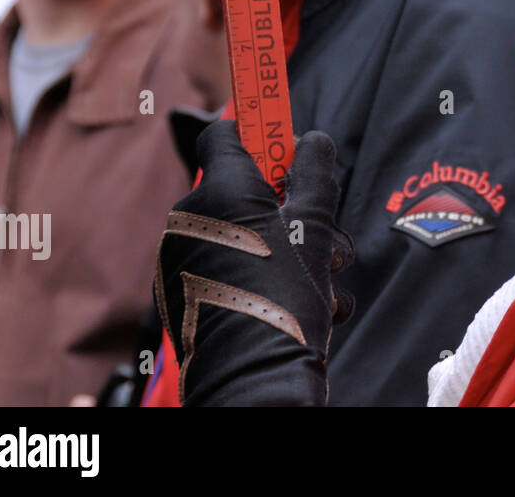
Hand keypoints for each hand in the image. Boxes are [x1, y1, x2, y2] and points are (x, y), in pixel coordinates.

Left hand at [154, 120, 353, 405]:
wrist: (252, 381)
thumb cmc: (284, 301)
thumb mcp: (316, 228)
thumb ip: (315, 175)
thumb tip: (313, 141)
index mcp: (220, 191)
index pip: (227, 133)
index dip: (262, 133)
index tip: (293, 148)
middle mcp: (191, 218)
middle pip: (248, 191)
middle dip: (295, 211)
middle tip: (332, 241)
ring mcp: (182, 258)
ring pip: (247, 235)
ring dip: (291, 253)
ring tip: (327, 286)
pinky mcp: (182, 293)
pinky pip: (231, 268)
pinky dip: (267, 280)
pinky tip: (306, 308)